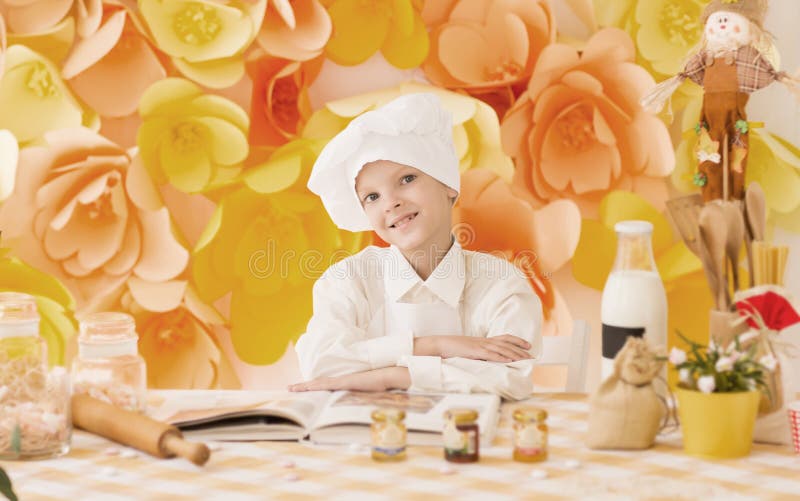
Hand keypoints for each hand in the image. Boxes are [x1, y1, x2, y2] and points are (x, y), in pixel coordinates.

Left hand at [288, 367, 410, 391]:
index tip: (300, 389)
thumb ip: (358, 398)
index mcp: (343, 384)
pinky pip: (326, 385)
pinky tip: (307, 388)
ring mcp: (341, 381)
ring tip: (291, 389)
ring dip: (304, 386)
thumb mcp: (365, 394)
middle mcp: (340, 381)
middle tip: (288, 388)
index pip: (324, 385)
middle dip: (303, 386)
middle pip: (317, 384)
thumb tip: (355, 407)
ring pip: (318, 384)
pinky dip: (316, 386)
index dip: (311, 387)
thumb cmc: (379, 386)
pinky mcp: (344, 382)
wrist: (387, 376)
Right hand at [415, 335, 531, 361]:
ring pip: (502, 349)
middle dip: (521, 349)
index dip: (517, 340)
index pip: (504, 338)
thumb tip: (487, 359)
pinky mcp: (476, 351)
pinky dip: (502, 357)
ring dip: (515, 354)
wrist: (441, 344)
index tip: (528, 344)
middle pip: (507, 343)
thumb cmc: (453, 348)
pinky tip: (510, 360)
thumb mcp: (469, 350)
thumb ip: (479, 353)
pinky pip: (492, 354)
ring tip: (526, 359)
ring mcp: (480, 345)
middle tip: (532, 355)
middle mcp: (484, 341)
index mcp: (483, 340)